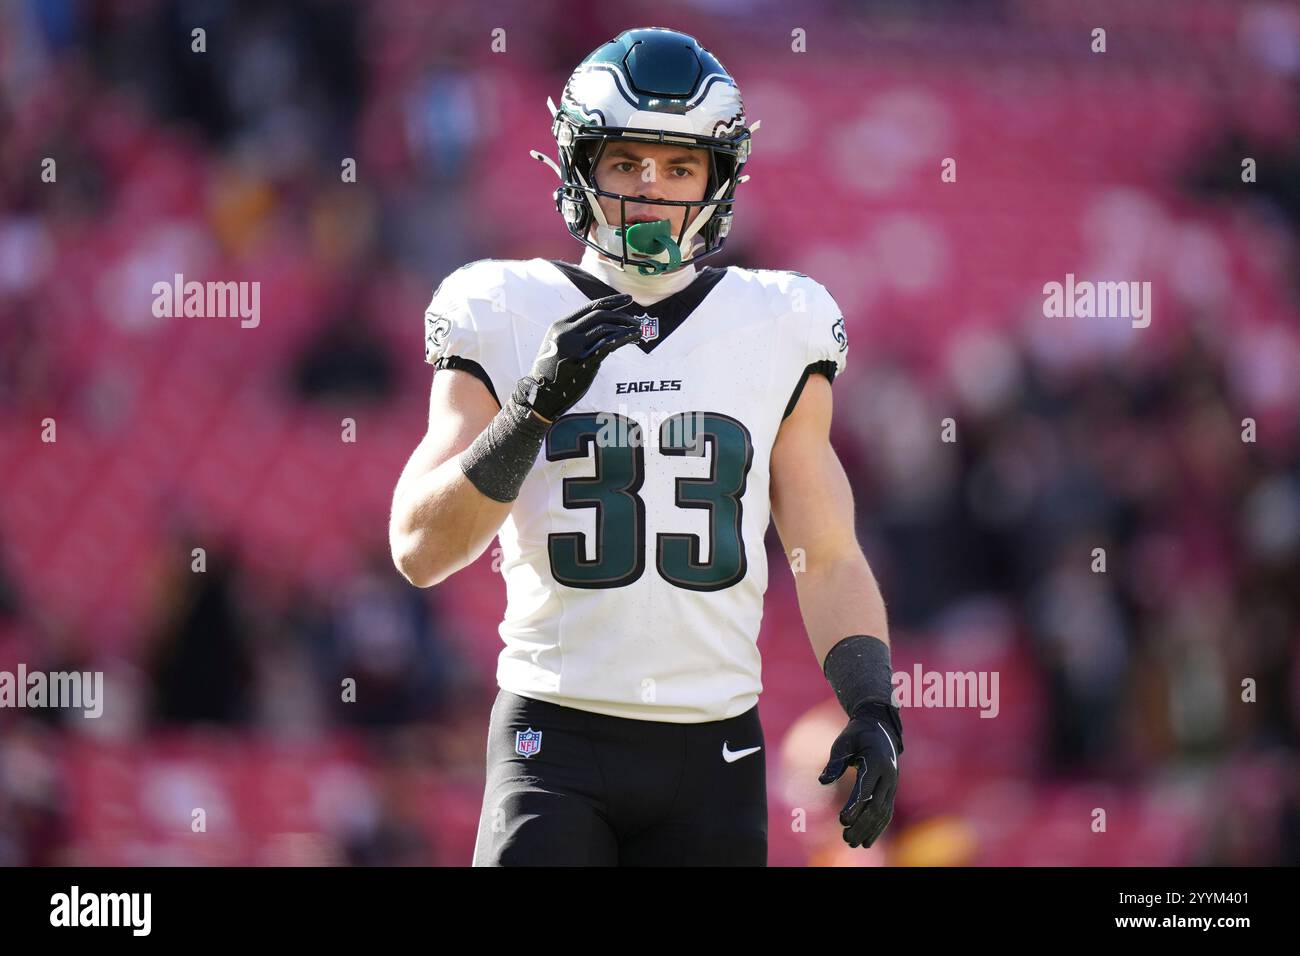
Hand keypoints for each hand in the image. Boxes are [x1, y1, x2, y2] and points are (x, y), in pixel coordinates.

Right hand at [514, 293, 639, 421]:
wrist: (539, 396)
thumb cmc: (550, 372)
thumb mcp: (556, 345)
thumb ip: (575, 335)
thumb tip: (604, 329)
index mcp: (559, 326)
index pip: (590, 307)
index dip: (612, 301)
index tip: (628, 299)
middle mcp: (566, 333)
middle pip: (600, 315)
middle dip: (622, 315)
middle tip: (635, 320)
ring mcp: (575, 347)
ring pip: (606, 328)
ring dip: (626, 328)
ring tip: (638, 331)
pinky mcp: (584, 362)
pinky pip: (608, 345)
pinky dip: (624, 338)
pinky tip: (633, 338)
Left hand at [818, 702, 902, 847]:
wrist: (880, 728)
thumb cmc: (856, 734)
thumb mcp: (843, 742)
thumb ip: (834, 762)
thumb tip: (822, 781)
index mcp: (876, 760)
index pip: (866, 788)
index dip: (855, 805)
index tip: (842, 820)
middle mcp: (888, 775)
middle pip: (876, 805)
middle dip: (861, 823)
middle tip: (846, 838)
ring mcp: (892, 784)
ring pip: (883, 812)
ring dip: (868, 830)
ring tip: (853, 844)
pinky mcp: (890, 790)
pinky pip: (886, 812)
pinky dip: (877, 828)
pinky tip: (867, 841)